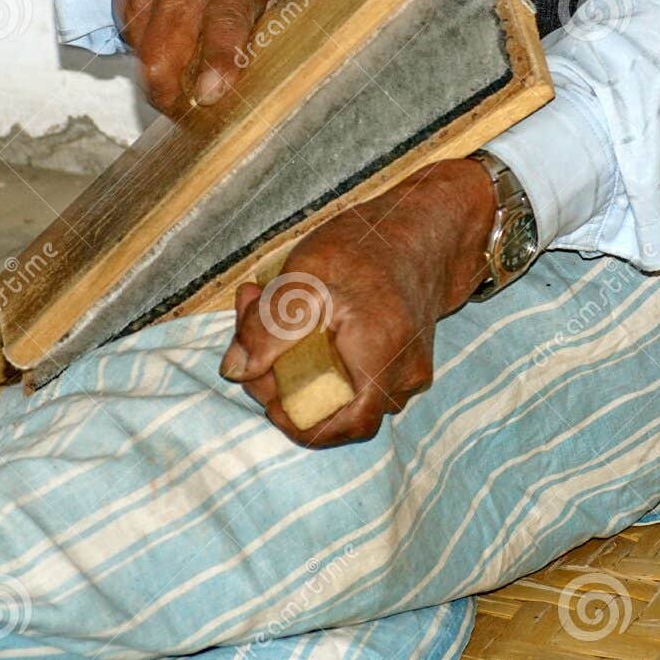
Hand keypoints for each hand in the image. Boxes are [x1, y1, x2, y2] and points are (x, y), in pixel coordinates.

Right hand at [116, 0, 288, 115]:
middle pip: (164, 49)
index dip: (217, 66)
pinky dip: (140, 48)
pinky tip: (160, 50)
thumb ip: (269, 22)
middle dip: (168, 96)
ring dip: (153, 79)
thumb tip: (275, 75)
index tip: (210, 97)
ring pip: (139, 45)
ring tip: (174, 94)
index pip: (224, 29)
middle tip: (186, 117)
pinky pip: (127, 27)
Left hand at [220, 158, 496, 447]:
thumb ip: (269, 328)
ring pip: (340, 392)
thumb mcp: (306, 278)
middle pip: (328, 408)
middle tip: (249, 325)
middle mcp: (399, 380)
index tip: (258, 379)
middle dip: (278, 376)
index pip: (330, 427)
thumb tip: (236, 370)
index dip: (288, 418)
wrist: (423, 232)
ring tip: (268, 312)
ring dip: (295, 365)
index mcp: (378, 363)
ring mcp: (405, 376)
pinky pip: (355, 377)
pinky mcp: (402, 365)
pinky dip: (320, 356)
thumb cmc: (368, 248)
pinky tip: (299, 318)